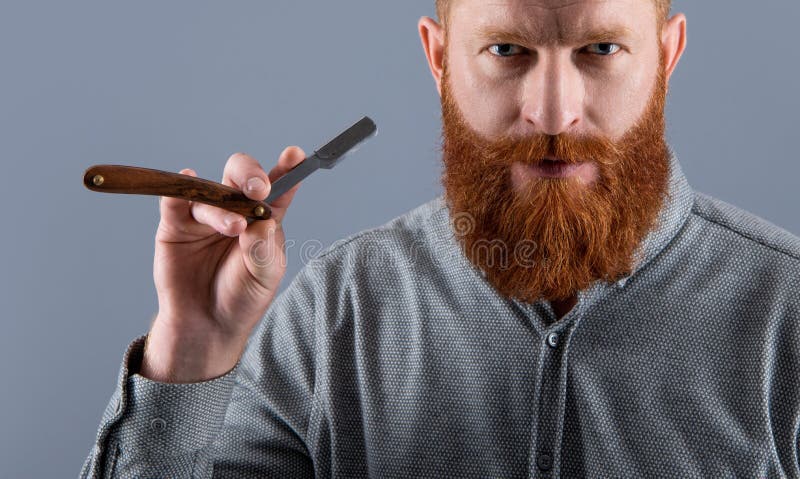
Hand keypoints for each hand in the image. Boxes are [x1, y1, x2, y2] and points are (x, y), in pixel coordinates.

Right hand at [140, 147, 304, 382]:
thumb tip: (261, 220)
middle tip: (258, 189)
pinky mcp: (176, 225)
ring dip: (223, 206)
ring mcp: (205, 215)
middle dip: (250, 174)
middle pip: (241, 175)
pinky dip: (179, 189)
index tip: (294, 155)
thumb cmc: (242, 297)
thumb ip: (264, 248)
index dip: (287, 168)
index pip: (279, 187)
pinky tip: (186, 180)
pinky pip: (174, 200)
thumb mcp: (264, 277)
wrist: (207, 324)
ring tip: (235, 228)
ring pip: (210, 192)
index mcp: (265, 217)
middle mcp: (236, 209)